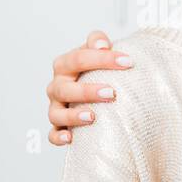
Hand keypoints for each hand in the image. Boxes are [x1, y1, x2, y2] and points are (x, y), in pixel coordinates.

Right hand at [47, 30, 133, 144]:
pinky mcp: (60, 127)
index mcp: (66, 66)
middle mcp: (58, 86)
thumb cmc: (100, 70)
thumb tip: (102, 43)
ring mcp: (57, 107)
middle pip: (64, 88)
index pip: (79, 59)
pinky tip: (70, 138)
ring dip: (73, 116)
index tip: (128, 61)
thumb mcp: (100, 53)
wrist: (98, 89)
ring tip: (92, 116)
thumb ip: (98, 43)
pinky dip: (58, 136)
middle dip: (87, 91)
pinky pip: (53, 134)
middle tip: (111, 93)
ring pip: (56, 113)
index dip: (102, 59)